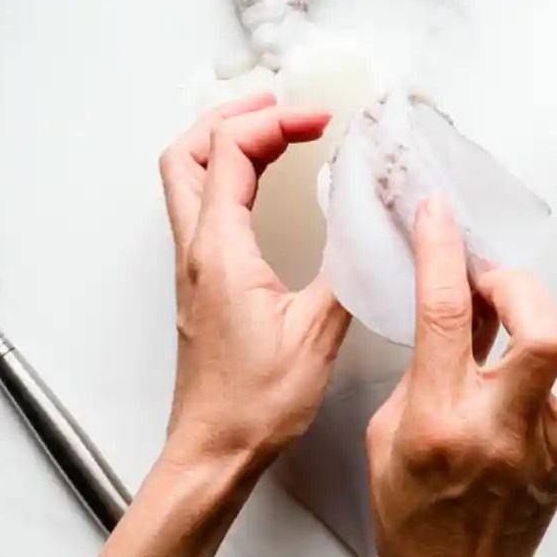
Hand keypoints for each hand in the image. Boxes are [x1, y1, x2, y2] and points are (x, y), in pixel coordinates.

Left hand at [62, 94, 351, 556]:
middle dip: (232, 114)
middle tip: (281, 105)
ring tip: (272, 129)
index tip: (321, 121)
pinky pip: (200, 206)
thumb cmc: (254, 404)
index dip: (276, 121)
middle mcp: (196, 250)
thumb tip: (370, 223)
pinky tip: (261, 185)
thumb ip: (345, 270)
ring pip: (186, 177)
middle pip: (187, 151)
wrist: (212, 450)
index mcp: (220, 250)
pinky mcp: (200, 282)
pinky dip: (226, 175)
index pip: (231, 152)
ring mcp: (193, 265)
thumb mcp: (317, 333)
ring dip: (222, 141)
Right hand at [365, 194, 556, 556]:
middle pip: (534, 323)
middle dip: (510, 279)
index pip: (445, 313)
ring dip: (550, 315)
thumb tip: (454, 312)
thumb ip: (420, 370)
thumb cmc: (415, 519)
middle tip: (487, 276)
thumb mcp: (387, 434)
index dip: (443, 249)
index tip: (437, 213)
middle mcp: (495, 427)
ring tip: (525, 315)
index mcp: (435, 420)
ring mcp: (541, 441)